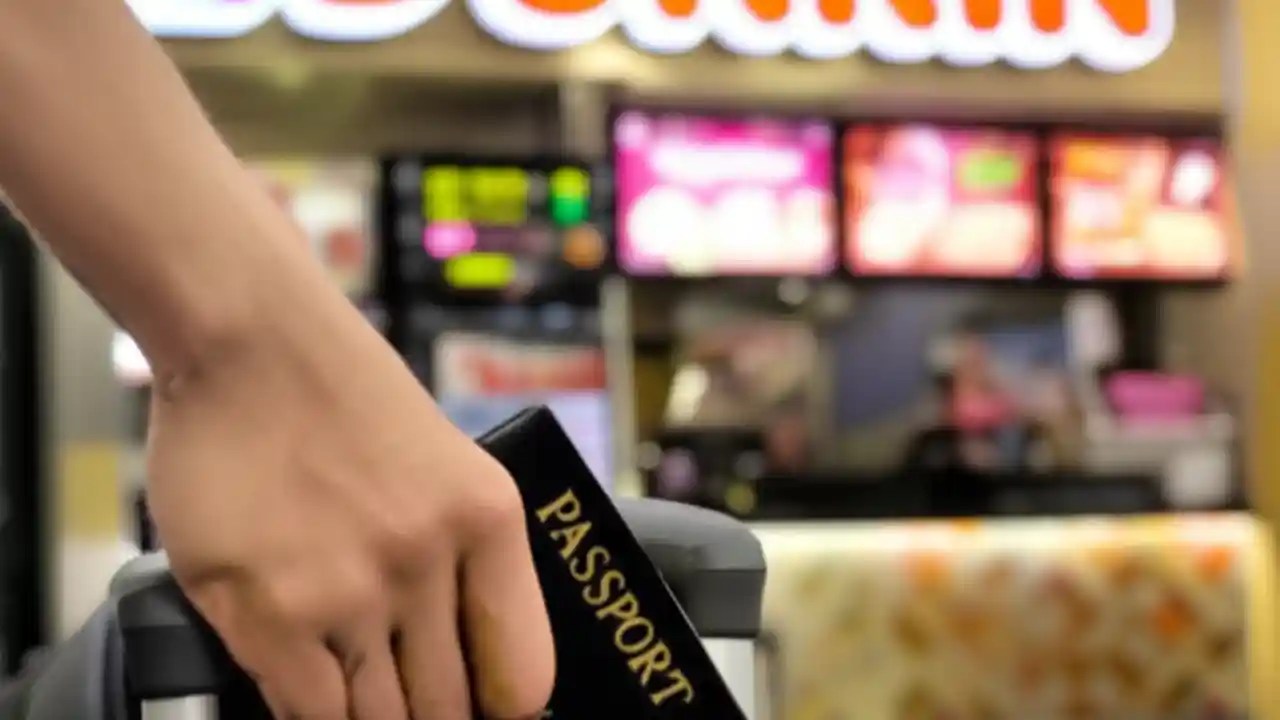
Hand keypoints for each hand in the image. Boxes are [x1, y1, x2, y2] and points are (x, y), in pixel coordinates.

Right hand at [143, 290, 553, 719]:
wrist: (253, 343)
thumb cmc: (345, 399)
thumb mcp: (451, 468)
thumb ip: (466, 561)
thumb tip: (463, 656)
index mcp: (489, 522)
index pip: (523, 677)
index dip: (496, 709)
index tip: (476, 707)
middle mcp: (428, 560)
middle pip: (446, 709)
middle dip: (426, 715)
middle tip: (405, 696)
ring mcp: (349, 591)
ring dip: (365, 716)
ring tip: (353, 684)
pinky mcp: (269, 611)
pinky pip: (306, 711)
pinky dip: (307, 712)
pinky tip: (305, 684)